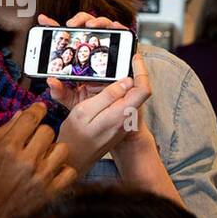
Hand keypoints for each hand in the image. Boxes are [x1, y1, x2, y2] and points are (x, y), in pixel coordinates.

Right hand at [0, 101, 76, 217]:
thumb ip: (3, 133)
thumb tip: (21, 114)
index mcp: (7, 149)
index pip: (31, 118)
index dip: (36, 110)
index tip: (38, 110)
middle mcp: (26, 162)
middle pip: (48, 131)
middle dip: (41, 133)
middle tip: (33, 142)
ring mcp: (41, 179)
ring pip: (62, 149)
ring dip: (53, 151)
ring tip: (42, 158)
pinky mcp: (51, 194)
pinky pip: (69, 172)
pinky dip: (62, 170)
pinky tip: (50, 173)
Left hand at [38, 12, 129, 109]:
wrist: (113, 110)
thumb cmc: (93, 102)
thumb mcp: (72, 98)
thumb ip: (59, 91)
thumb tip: (50, 81)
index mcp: (78, 57)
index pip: (65, 37)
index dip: (53, 26)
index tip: (43, 21)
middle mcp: (93, 49)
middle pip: (85, 25)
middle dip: (78, 20)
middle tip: (70, 26)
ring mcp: (109, 47)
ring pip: (103, 25)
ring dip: (97, 21)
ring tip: (90, 26)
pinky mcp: (124, 49)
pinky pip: (123, 33)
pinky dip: (119, 27)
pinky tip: (112, 28)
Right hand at [53, 52, 150, 176]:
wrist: (73, 161)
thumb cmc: (75, 138)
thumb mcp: (84, 112)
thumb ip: (107, 96)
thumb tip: (126, 81)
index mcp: (120, 114)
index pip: (143, 88)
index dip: (141, 70)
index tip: (134, 56)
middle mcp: (127, 119)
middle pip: (138, 89)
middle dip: (129, 72)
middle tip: (115, 59)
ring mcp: (124, 123)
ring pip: (130, 96)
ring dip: (121, 82)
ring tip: (106, 71)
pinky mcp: (119, 124)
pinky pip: (123, 104)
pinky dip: (115, 93)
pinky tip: (101, 88)